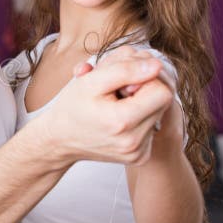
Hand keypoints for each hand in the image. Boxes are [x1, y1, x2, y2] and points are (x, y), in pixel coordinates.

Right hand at [42, 46, 172, 166]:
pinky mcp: (140, 157)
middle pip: (163, 102)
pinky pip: (151, 127)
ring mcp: (138, 153)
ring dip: (142, 101)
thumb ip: (124, 69)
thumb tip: (156, 65)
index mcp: (121, 122)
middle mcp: (134, 142)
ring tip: (117, 102)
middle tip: (119, 87)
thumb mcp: (90, 81)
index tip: (123, 80)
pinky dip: (139, 117)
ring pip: (159, 113)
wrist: (59, 139)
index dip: (145, 78)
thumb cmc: (72, 107)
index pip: (162, 91)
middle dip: (144, 87)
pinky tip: (120, 116)